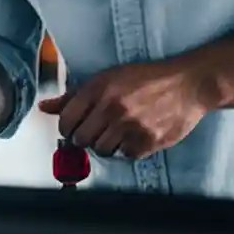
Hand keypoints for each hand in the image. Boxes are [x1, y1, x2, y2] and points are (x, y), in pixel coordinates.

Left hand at [38, 59, 212, 159]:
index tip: (75, 127)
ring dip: (106, 144)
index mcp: (98, 88)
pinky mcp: (147, 141)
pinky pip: (124, 156)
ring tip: (118, 130)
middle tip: (98, 129)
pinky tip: (134, 134)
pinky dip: (127, 149)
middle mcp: (112, 107)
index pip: (65, 121)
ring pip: (101, 150)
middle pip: (81, 139)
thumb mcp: (107, 78)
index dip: (68, 127)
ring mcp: (130, 126)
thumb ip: (73, 95)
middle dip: (86, 137)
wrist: (188, 83)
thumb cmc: (146, 78)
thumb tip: (45, 107)